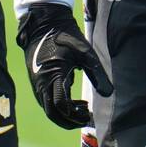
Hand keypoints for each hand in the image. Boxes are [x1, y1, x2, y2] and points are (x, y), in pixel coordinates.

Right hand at [16, 2, 112, 129]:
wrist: (43, 25)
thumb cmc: (66, 36)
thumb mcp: (85, 53)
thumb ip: (97, 74)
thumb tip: (108, 93)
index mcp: (53, 75)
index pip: (61, 105)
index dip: (75, 114)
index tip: (89, 114)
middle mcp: (41, 83)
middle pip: (52, 114)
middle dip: (69, 121)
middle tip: (85, 120)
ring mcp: (37, 84)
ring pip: (48, 109)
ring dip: (64, 115)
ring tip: (82, 110)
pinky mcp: (36, 82)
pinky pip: (46, 102)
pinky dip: (59, 107)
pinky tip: (73, 101)